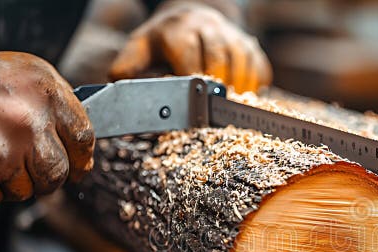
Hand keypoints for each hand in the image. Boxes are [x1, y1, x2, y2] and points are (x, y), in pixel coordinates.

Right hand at [0, 52, 93, 205]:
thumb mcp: (32, 74)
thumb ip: (63, 104)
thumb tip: (84, 147)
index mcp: (46, 94)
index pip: (84, 139)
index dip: (83, 159)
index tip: (78, 167)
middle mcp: (27, 122)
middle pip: (59, 173)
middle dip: (51, 177)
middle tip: (37, 168)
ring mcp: (1, 149)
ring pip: (29, 190)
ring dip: (19, 183)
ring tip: (3, 160)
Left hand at [109, 1, 271, 92]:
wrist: (192, 18)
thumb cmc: (164, 42)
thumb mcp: (140, 48)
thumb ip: (127, 66)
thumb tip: (118, 87)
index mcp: (178, 29)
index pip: (189, 54)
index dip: (192, 78)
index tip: (192, 99)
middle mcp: (207, 27)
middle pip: (220, 57)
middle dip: (217, 85)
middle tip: (212, 107)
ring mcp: (231, 34)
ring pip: (243, 61)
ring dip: (238, 87)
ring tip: (228, 105)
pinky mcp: (250, 43)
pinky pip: (259, 66)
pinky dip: (255, 84)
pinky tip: (244, 96)